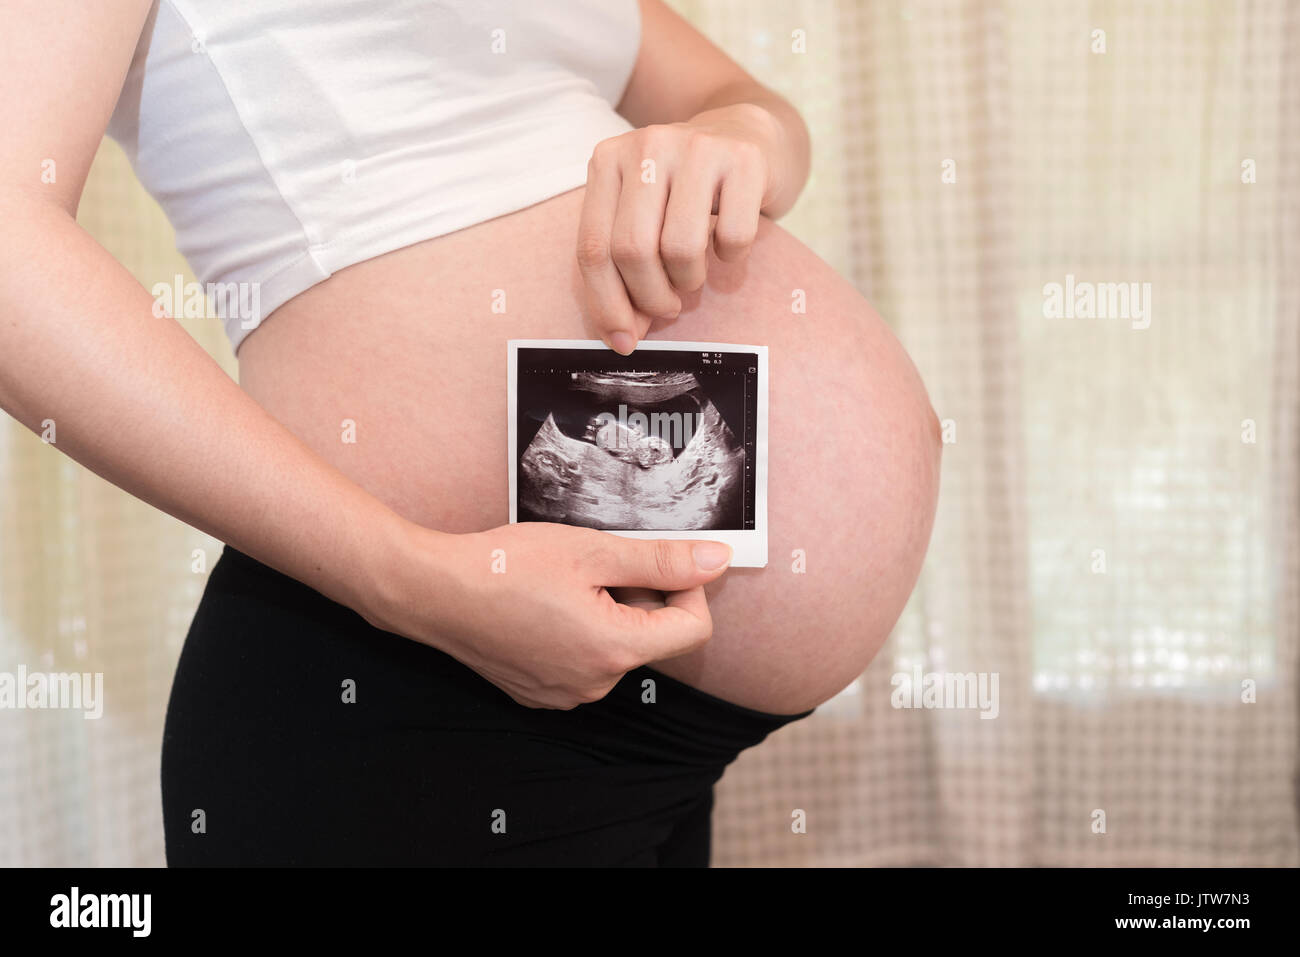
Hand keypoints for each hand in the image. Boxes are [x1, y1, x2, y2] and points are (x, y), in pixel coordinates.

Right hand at [370, 521, 733, 708]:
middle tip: (597, 562)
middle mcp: (595, 685)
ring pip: (617, 647)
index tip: (655, 558)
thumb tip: (718, 560)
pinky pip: (583, 661)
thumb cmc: (507, 565)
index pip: (693, 628)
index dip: (686, 586)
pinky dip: (579, 631)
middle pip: (652, 637)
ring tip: (565, 583)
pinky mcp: (541, 693)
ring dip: (608, 612)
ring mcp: (565, 695)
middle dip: (640, 595)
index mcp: (614, 651)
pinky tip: (545, 605)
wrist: (434, 592)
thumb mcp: (593, 551)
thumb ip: (661, 560)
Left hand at [576, 103, 782, 353]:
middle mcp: (646, 147)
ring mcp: (696, 147)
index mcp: (607, 161)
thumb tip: (623, 337)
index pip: (593, 248)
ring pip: (680, 247)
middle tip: (668, 307)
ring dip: (688, 281)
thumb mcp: (643, 214)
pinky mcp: (743, 159)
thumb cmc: (686, 190)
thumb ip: (622, 269)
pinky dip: (731, 258)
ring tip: (693, 274)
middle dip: (651, 297)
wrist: (747, 132)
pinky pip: (732, 237)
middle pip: (633, 250)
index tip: (623, 340)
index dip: (606, 305)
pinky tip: (727, 246)